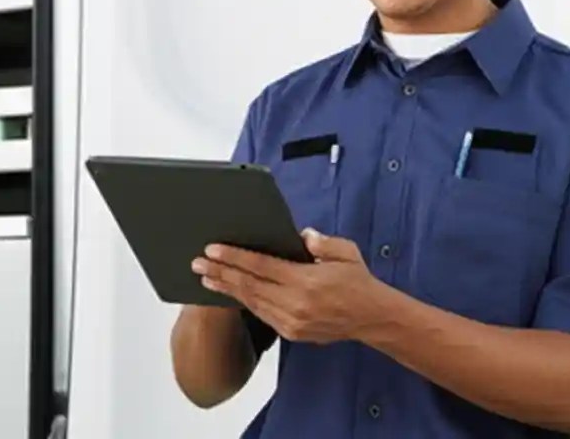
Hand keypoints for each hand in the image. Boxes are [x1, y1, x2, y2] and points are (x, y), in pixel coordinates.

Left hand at [192, 228, 390, 344]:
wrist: (372, 318)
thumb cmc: (358, 282)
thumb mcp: (344, 251)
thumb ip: (320, 241)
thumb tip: (300, 235)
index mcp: (306, 281)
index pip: (261, 266)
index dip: (234, 257)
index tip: (213, 250)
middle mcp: (295, 304)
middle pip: (249, 285)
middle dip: (221, 273)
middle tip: (198, 264)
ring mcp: (292, 321)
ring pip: (251, 302)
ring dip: (227, 289)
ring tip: (206, 279)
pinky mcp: (292, 333)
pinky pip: (262, 315)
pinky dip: (244, 303)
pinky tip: (232, 294)